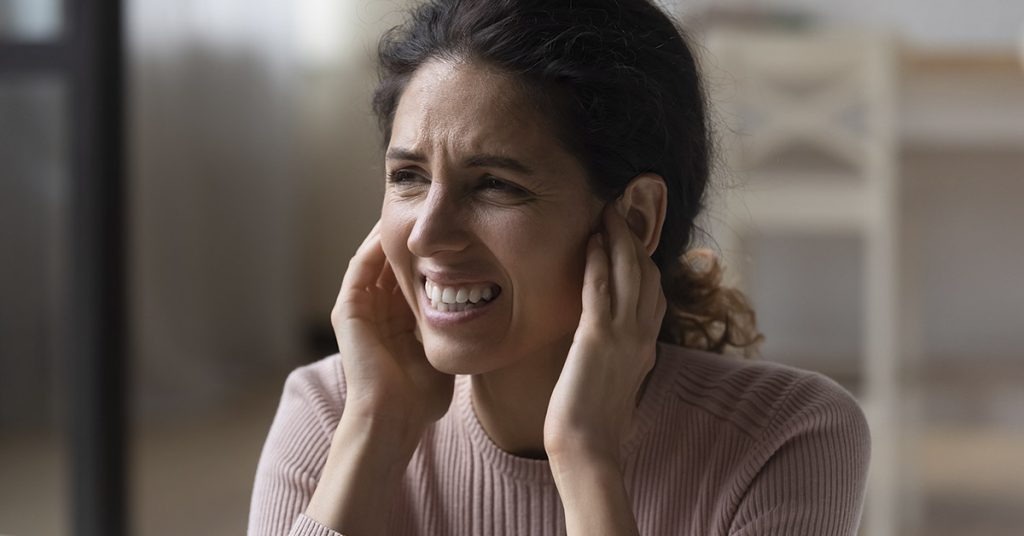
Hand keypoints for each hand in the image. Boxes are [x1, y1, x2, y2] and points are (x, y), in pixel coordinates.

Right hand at [331, 220, 453, 427]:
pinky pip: (359, 268)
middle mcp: (377, 311)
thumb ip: (457, 334)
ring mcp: (360, 309)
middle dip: (412, 237)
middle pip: (393, 261)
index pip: (413, 275)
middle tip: (431, 210)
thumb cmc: (421, 398)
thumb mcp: (445, 353)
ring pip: (375, 259)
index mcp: (398, 321)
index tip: (454, 231)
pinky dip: (374, 247)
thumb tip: (491, 319)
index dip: (431, 252)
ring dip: (391, 235)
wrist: (393, 418)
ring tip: (413, 210)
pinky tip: (392, 230)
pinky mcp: (347, 310)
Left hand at [543, 204, 666, 462]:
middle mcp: (641, 338)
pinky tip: (591, 241)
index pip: (654, 293)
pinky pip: (601, 291)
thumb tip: (613, 354)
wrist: (588, 452)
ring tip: (609, 210)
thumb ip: (618, 362)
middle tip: (624, 207)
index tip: (635, 236)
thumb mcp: (615, 386)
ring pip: (629, 275)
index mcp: (645, 348)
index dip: (646, 261)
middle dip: (636, 238)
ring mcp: (623, 338)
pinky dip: (598, 262)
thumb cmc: (594, 427)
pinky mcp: (597, 340)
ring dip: (619, 239)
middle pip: (647, 275)